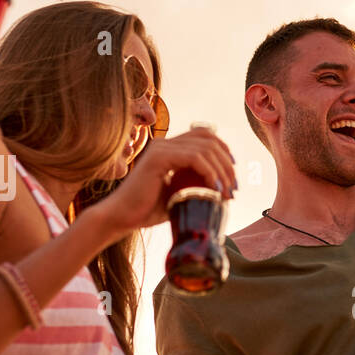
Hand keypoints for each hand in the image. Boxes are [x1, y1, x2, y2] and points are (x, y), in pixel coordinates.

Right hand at [93, 127, 236, 236]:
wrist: (121, 217)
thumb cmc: (147, 210)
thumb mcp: (178, 195)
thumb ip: (195, 188)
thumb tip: (223, 193)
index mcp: (168, 149)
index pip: (204, 137)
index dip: (224, 152)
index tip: (232, 176)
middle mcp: (165, 144)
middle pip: (209, 140)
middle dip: (227, 164)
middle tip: (233, 188)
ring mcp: (161, 148)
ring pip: (205, 148)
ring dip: (222, 170)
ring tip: (227, 192)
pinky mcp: (158, 157)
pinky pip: (194, 158)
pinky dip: (210, 172)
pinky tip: (215, 188)